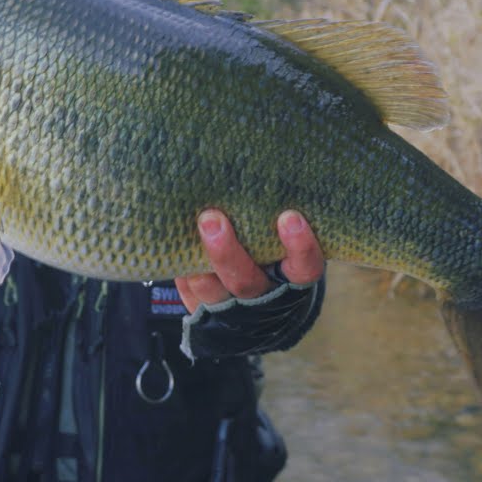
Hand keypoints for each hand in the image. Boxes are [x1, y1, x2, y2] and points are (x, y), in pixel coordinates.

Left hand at [174, 209, 324, 313]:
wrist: (264, 296)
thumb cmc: (276, 245)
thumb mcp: (284, 231)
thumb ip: (275, 212)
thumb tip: (255, 167)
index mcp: (294, 277)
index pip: (305, 267)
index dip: (300, 246)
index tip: (289, 216)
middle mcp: (266, 296)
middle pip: (247, 283)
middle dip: (227, 253)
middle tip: (212, 218)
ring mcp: (235, 309)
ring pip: (215, 294)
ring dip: (199, 267)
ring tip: (184, 238)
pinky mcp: (207, 314)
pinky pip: (192, 299)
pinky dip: (184, 277)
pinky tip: (175, 252)